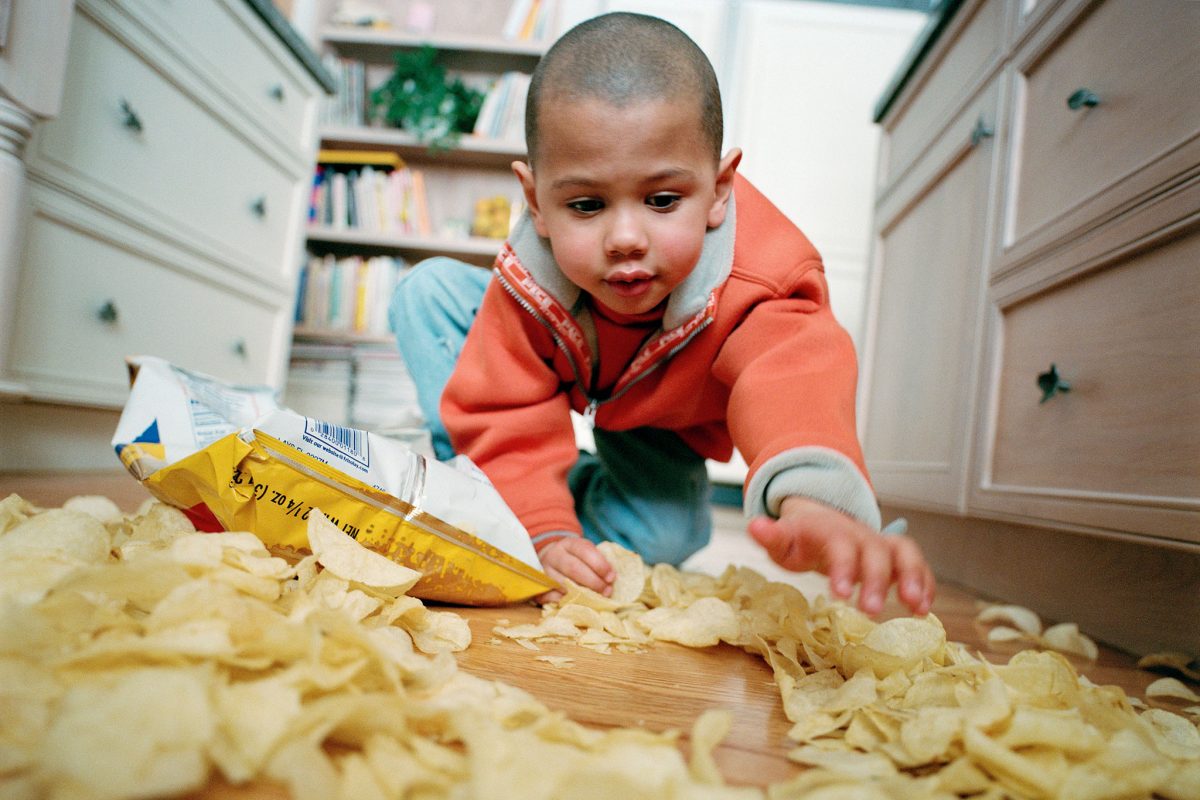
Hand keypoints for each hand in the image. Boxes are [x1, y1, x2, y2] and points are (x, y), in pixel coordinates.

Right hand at [535, 536, 615, 603]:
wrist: (551, 559)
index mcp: (568, 544)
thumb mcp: (586, 552)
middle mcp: (554, 555)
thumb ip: (598, 561)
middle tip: (606, 591)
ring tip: (595, 599)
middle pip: (573, 568)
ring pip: (562, 584)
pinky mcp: (538, 587)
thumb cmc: (575, 558)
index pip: (584, 551)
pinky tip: (577, 602)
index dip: (600, 565)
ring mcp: (543, 571)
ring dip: (582, 594)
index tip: (611, 577)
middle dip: (593, 582)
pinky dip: (565, 601)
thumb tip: (611, 577)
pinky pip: (551, 596)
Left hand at [747, 496, 934, 615]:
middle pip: (876, 552)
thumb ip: (771, 535)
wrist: (821, 520)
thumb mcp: (783, 538)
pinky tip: (924, 609)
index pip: (840, 545)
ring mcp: (881, 544)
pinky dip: (925, 583)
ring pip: (904, 554)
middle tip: (872, 611)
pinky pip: (916, 564)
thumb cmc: (801, 538)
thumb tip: (754, 525)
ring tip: (917, 607)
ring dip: (914, 578)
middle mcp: (861, 535)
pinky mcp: (896, 556)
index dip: (843, 568)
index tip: (840, 595)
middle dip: (877, 581)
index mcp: (831, 531)